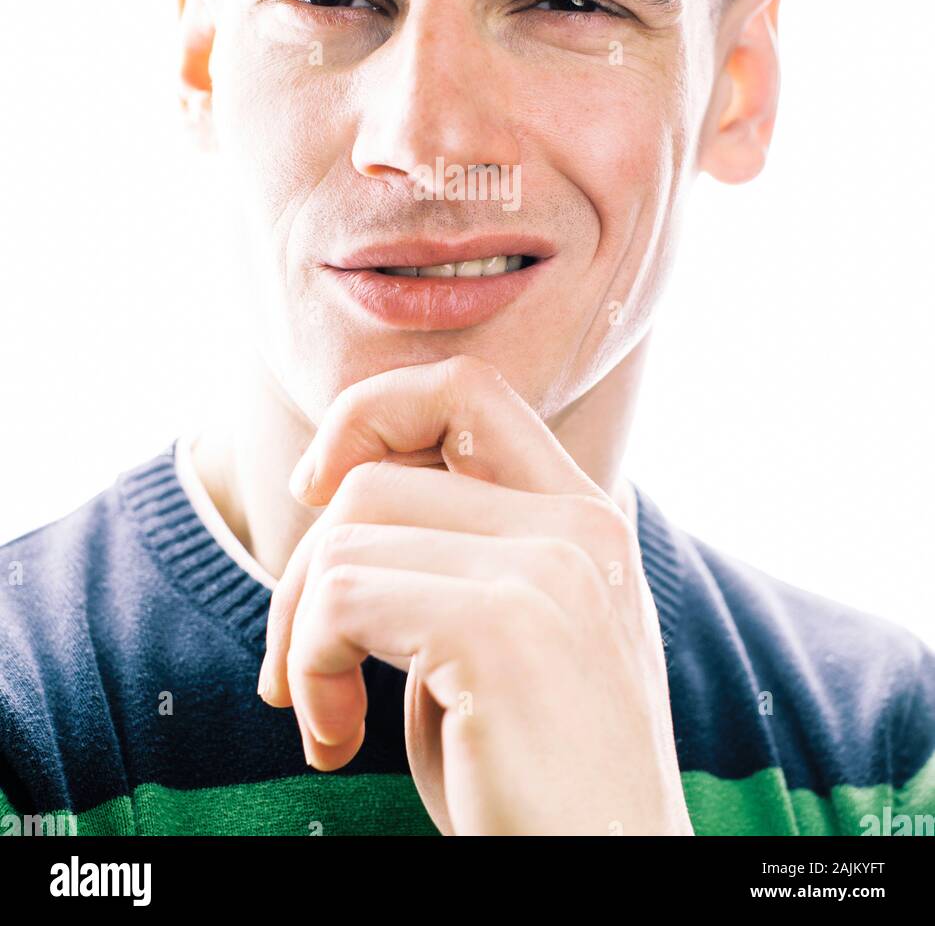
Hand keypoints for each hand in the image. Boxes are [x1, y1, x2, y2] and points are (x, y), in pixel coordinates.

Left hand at [258, 354, 692, 835]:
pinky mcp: (501, 627)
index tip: (317, 490)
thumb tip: (337, 493)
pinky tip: (336, 741)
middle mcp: (580, 524)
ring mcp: (550, 568)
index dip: (370, 413)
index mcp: (586, 520)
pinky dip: (307, 669)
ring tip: (328, 717)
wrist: (612, 884)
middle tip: (296, 669)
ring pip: (344, 534)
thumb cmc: (537, 790)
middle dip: (301, 570)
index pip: (465, 390)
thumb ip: (455, 561)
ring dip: (297, 634)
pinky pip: (339, 599)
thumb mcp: (504, 650)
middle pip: (374, 473)